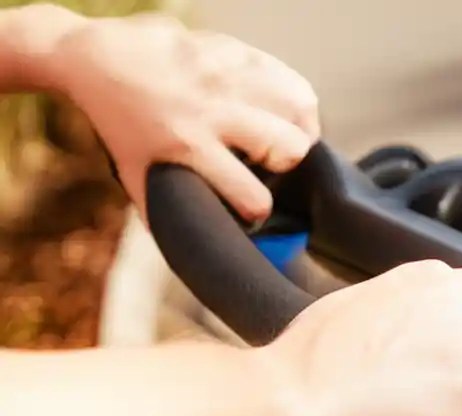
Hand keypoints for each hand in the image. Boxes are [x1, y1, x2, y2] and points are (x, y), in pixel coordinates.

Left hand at [44, 10, 318, 219]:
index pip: (251, 195)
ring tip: (285, 138)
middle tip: (272, 167)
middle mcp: (214, 111)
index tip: (254, 209)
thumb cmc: (122, 125)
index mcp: (189, 147)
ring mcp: (228, 77)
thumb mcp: (136, 176)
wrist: (102, 60)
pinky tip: (282, 111)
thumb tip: (197, 257)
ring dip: (298, 130)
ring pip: (299, 107)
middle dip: (287, 165)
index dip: (259, 210)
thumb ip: (164, 214)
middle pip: (288, 147)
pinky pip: (289, 78)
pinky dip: (294, 100)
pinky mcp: (237, 52)